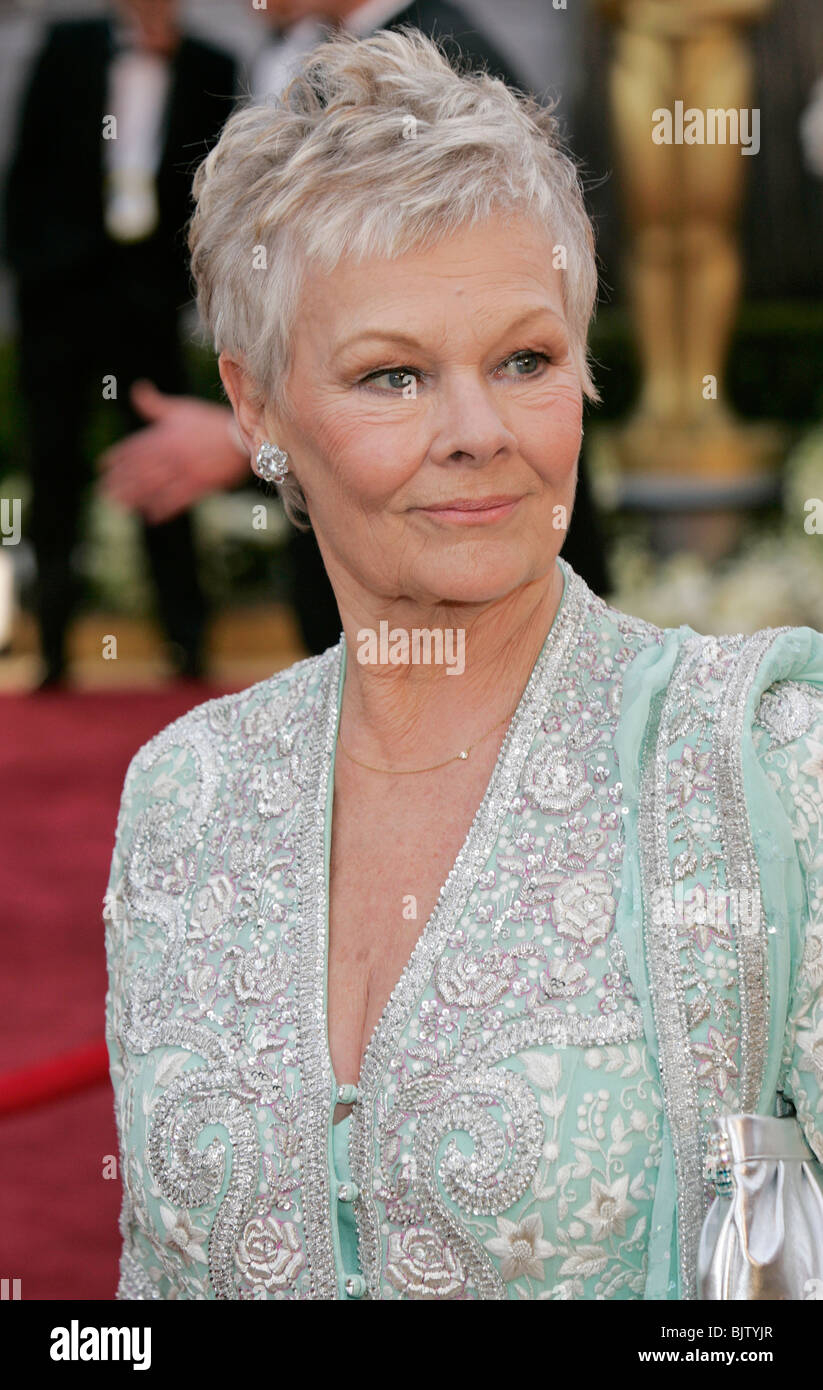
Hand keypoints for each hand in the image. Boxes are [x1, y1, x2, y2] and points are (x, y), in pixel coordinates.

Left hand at [98, 381, 248, 522]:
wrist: (240, 435)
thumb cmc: (209, 421)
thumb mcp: (181, 408)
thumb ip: (155, 404)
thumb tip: (136, 389)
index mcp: (165, 435)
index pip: (136, 447)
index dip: (117, 458)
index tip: (102, 466)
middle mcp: (172, 454)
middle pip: (140, 470)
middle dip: (120, 481)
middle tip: (103, 491)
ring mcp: (186, 470)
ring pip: (155, 486)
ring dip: (135, 497)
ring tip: (120, 505)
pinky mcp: (200, 484)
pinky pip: (178, 499)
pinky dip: (163, 508)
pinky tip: (151, 516)